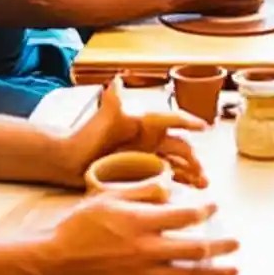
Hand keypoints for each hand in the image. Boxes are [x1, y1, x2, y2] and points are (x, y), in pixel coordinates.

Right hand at [43, 198, 237, 274]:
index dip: (205, 210)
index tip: (214, 207)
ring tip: (231, 271)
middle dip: (220, 247)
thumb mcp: (108, 198)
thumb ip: (141, 192)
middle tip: (235, 244)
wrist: (55, 260)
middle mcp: (146, 250)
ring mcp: (141, 274)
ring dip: (213, 274)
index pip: (185, 216)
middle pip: (195, 250)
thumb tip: (167, 189)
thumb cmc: (79, 227)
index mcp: (141, 223)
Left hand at [60, 77, 209, 189]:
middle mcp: (151, 139)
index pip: (173, 119)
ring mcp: (147, 157)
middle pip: (180, 147)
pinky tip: (186, 194)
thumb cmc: (85, 136)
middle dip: (194, 159)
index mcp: (145, 123)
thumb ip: (112, 102)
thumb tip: (118, 80)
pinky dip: (177, 184)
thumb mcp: (102, 119)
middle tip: (204, 174)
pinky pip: (164, 178)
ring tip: (202, 185)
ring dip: (191, 173)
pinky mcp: (141, 174)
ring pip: (176, 164)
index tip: (205, 127)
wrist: (68, 159)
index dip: (189, 122)